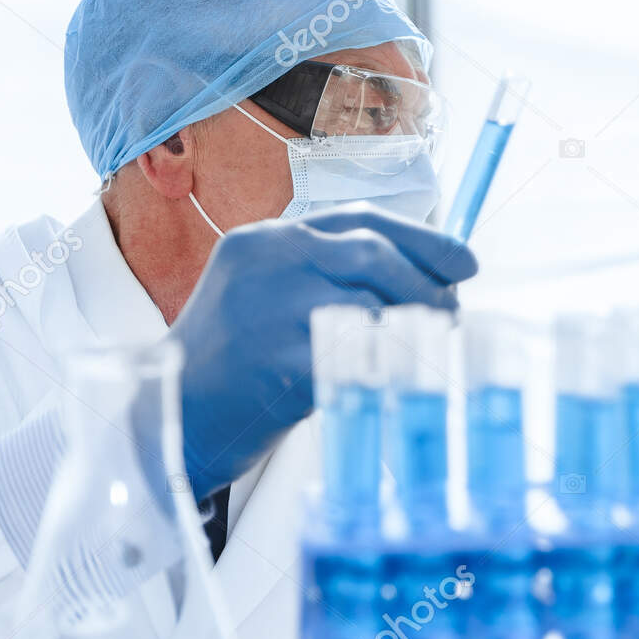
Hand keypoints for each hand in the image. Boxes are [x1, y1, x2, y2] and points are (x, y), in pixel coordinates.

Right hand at [167, 204, 475, 499]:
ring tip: (433, 346)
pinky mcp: (280, 364)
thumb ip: (330, 275)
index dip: (423, 240)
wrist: (172, 419)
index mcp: (267, 238)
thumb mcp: (269, 295)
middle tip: (455, 312)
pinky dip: (392, 367)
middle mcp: (267, 260)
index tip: (466, 263)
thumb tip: (424, 278)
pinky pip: (359, 359)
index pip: (361, 219)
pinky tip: (406, 377)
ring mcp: (271, 309)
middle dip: (427, 284)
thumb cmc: (235, 363)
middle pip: (373, 254)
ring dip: (416, 327)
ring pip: (373, 305)